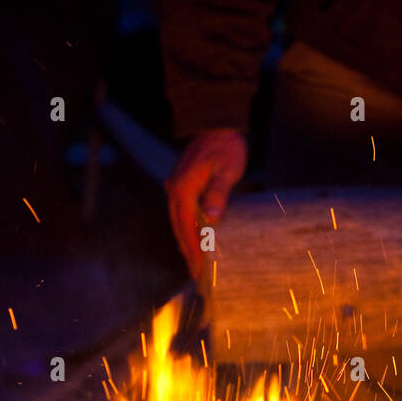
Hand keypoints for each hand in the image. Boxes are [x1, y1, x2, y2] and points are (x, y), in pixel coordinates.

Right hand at [166, 128, 248, 280]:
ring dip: (186, 243)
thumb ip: (219, 193)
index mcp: (183, 187)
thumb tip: (212, 218)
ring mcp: (175, 186)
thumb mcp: (227, 170)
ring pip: (178, 222)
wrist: (218, 123)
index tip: (198, 270)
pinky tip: (195, 241)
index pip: (186, 226)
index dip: (193, 250)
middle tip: (197, 276)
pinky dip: (187, 230)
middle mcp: (174, 188)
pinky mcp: (181, 185)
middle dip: (188, 252)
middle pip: (179, 228)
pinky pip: (181, 214)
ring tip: (196, 265)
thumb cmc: (226, 147)